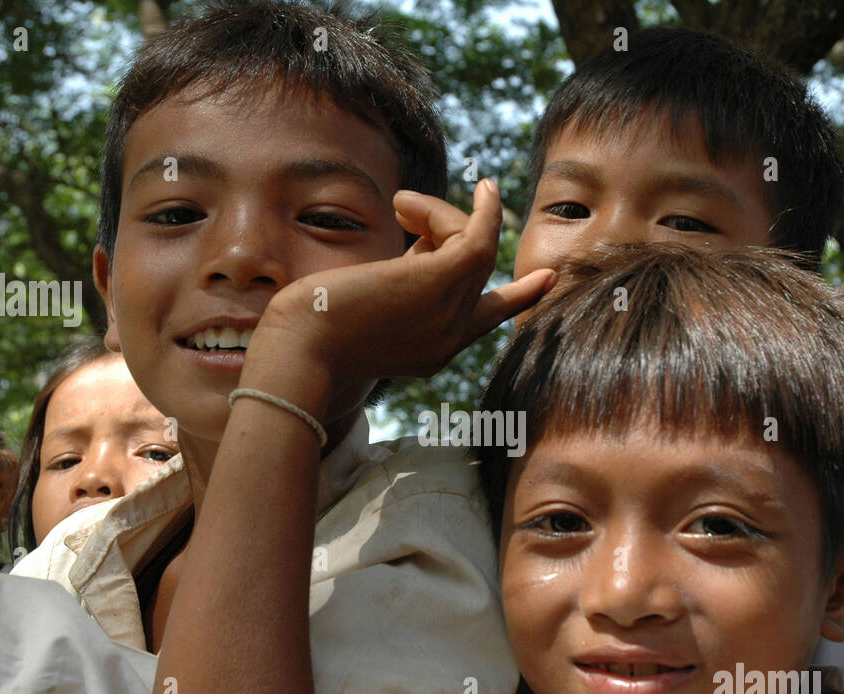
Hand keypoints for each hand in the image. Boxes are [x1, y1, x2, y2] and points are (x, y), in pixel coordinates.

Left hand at [254, 179, 555, 389]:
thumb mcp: (363, 315)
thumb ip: (397, 287)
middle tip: (428, 209)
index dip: (514, 297)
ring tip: (400, 205)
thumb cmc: (308, 337)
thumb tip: (418, 247)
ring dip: (442, 216)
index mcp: (430, 352)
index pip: (481, 321)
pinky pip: (478, 235)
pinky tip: (483, 186)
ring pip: (475, 248)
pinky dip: (483, 208)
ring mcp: (449, 312)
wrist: (299, 356)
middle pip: (479, 274)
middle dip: (467, 237)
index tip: (545, 281)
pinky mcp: (441, 281)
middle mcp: (450, 338)